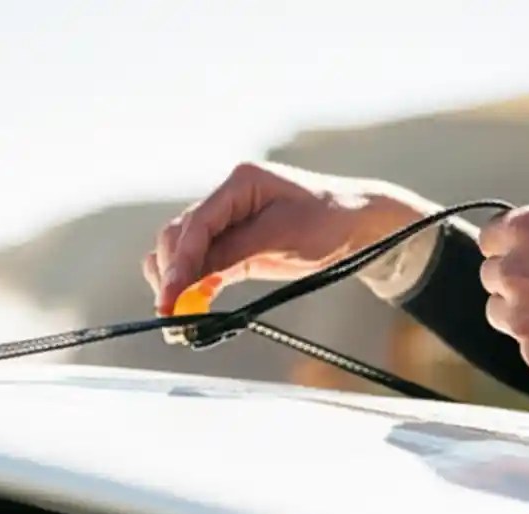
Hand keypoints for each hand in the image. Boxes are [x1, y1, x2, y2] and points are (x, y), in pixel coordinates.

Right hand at [144, 161, 440, 314]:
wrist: (358, 225)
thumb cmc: (328, 221)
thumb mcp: (283, 237)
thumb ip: (235, 254)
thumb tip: (193, 279)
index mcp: (239, 183)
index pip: (196, 223)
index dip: (180, 262)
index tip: (171, 295)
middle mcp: (226, 198)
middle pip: (179, 235)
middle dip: (170, 273)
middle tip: (170, 312)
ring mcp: (227, 221)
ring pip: (183, 250)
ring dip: (174, 281)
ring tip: (175, 315)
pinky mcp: (233, 244)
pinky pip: (201, 263)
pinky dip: (191, 284)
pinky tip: (189, 306)